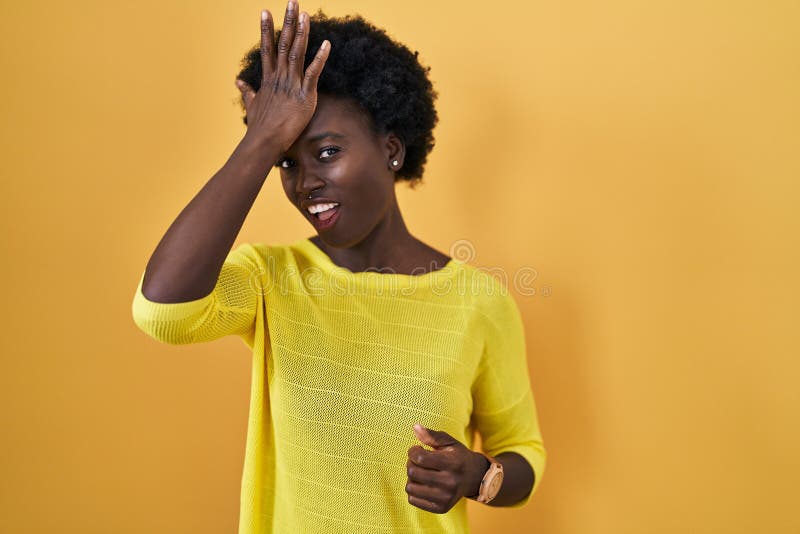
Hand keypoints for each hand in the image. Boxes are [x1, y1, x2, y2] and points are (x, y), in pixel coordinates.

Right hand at [235, 1, 330, 150]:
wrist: (264, 141)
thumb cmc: (259, 126)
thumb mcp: (251, 104)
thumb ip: (246, 90)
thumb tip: (237, 81)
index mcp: (269, 79)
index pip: (268, 48)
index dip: (267, 29)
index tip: (265, 11)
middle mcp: (279, 78)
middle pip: (284, 44)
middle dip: (288, 22)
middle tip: (292, 2)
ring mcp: (291, 85)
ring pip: (297, 53)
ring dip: (302, 33)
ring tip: (304, 14)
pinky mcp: (304, 95)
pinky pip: (314, 73)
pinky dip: (320, 58)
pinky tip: (326, 43)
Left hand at [405, 424, 488, 513]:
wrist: (475, 478)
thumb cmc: (458, 456)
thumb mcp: (449, 442)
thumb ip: (432, 435)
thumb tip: (415, 427)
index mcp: (453, 463)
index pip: (420, 458)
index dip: (412, 451)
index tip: (417, 448)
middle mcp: (450, 483)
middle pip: (413, 472)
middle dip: (410, 463)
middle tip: (418, 460)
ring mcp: (446, 498)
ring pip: (410, 487)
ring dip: (411, 477)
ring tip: (421, 472)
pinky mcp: (441, 508)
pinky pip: (413, 500)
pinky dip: (414, 490)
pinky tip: (423, 483)